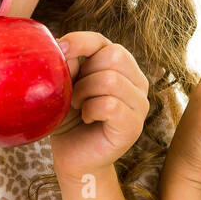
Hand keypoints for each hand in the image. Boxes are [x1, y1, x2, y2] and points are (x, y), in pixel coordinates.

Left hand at [49, 31, 149, 184]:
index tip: (60, 48)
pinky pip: (110, 105)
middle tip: (73, 94)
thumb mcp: (66, 85)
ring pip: (111, 79)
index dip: (81, 41)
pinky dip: (91, 109)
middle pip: (114, 55)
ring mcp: (140, 105)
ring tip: (78, 107)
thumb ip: (69, 64)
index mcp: (122, 67)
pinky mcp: (134, 126)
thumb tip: (63, 47)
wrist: (74, 158)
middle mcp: (137, 82)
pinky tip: (86, 118)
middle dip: (85, 73)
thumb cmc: (69, 120)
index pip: (104, 41)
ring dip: (84, 93)